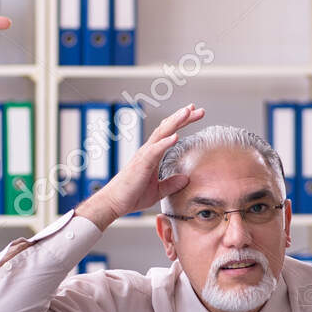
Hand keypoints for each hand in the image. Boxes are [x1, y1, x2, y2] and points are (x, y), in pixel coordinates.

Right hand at [76, 102, 205, 229]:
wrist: (114, 203)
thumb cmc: (131, 196)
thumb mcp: (157, 191)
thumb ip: (171, 184)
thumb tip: (186, 179)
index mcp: (151, 155)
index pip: (168, 133)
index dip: (180, 122)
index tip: (192, 113)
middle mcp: (148, 151)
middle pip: (167, 128)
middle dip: (182, 117)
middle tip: (197, 109)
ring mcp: (144, 155)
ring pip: (161, 133)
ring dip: (175, 122)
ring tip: (187, 112)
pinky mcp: (141, 163)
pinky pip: (154, 150)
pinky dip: (165, 142)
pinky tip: (175, 136)